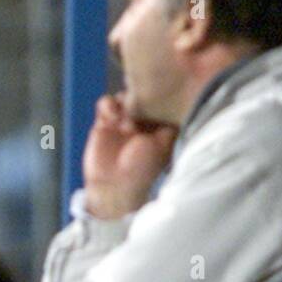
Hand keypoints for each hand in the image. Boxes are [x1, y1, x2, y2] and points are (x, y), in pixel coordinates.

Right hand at [82, 92, 176, 219]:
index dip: (159, 97)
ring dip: (124, 99)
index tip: (158, 96)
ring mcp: (122, 121)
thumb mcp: (162, 146)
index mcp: (157, 128)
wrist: (114, 186)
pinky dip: (108, 104)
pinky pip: (105, 104)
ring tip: (124, 113)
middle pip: (141, 96)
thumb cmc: (142, 170)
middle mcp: (140, 123)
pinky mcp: (104, 123)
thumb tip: (177, 106)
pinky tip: (111, 115)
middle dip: (140, 96)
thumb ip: (169, 127)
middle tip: (139, 106)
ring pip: (124, 96)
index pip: (160, 103)